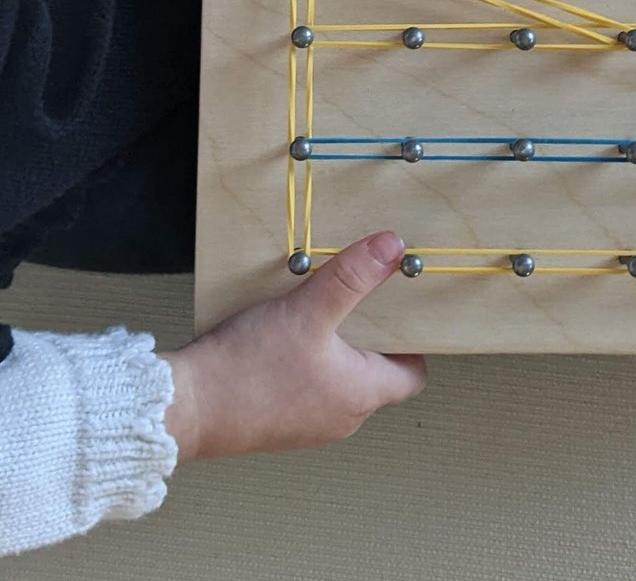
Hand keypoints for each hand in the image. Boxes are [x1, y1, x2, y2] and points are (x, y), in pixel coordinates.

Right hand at [162, 232, 423, 460]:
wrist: (184, 409)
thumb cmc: (249, 368)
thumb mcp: (308, 311)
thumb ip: (352, 278)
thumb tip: (392, 247)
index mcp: (361, 395)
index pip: (413, 375)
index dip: (414, 342)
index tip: (404, 309)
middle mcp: (342, 417)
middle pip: (378, 374)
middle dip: (373, 336)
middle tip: (361, 297)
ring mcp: (309, 424)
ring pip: (341, 379)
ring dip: (336, 346)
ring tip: (320, 310)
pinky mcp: (279, 421)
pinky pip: (309, 386)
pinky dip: (308, 361)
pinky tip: (285, 334)